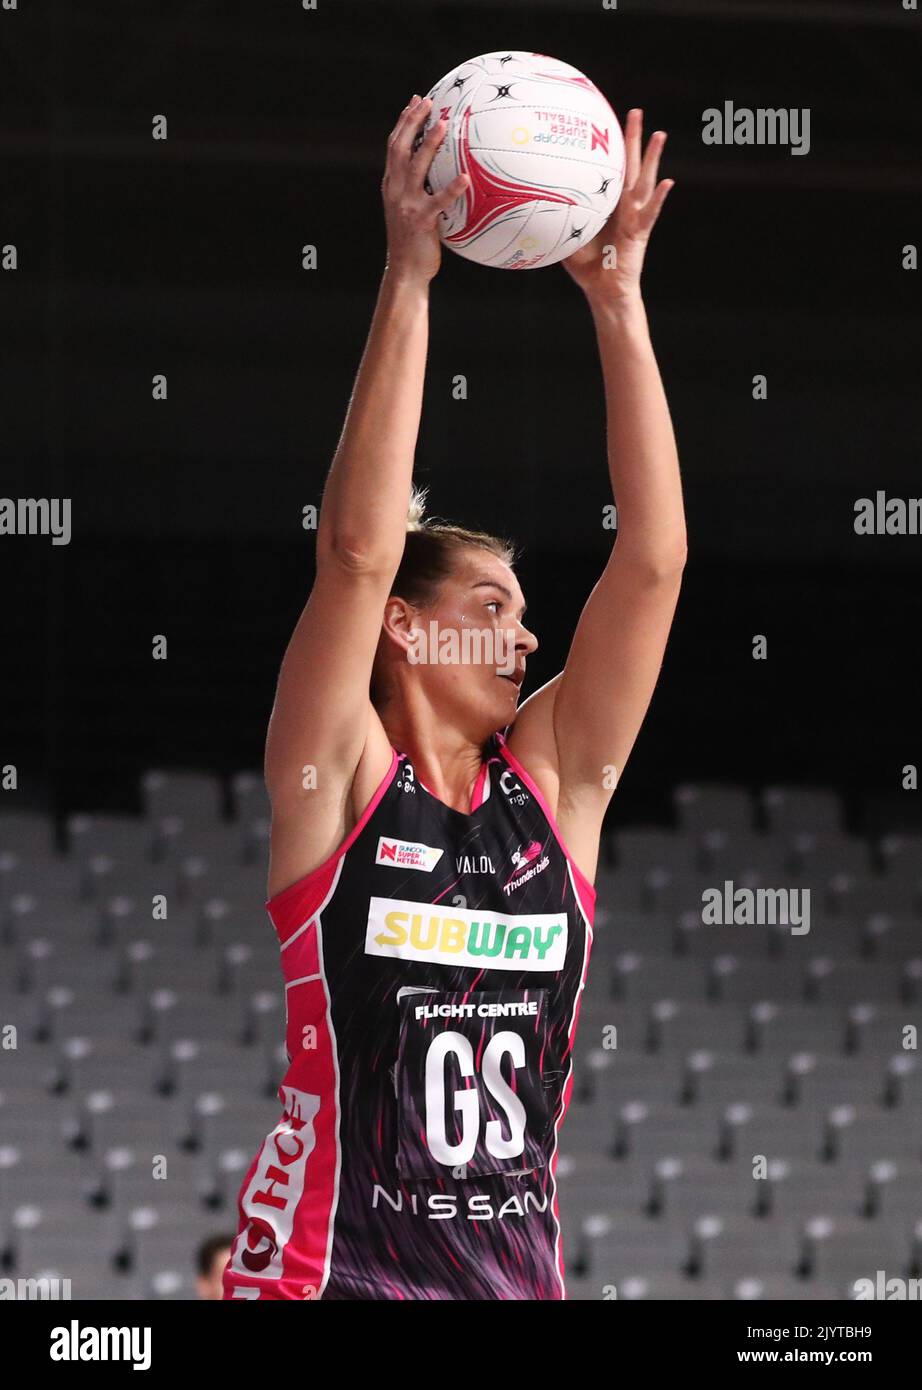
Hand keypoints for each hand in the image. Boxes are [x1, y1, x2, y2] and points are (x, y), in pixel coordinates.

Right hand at [381, 95, 469, 284]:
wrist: (404, 270)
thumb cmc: (413, 241)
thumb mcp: (409, 209)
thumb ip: (417, 189)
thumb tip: (439, 171)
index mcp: (391, 185)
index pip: (394, 146)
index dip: (404, 121)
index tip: (416, 101)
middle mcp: (395, 190)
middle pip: (400, 148)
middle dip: (412, 121)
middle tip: (428, 102)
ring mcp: (406, 204)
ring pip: (416, 167)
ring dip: (429, 144)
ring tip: (443, 125)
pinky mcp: (421, 221)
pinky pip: (438, 201)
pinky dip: (451, 189)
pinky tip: (466, 178)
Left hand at [563, 108, 672, 302]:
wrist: (604, 292)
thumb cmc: (588, 268)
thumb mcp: (567, 238)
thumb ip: (556, 221)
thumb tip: (530, 207)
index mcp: (610, 205)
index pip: (611, 170)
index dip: (610, 148)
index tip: (606, 122)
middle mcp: (625, 207)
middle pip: (630, 165)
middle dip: (633, 139)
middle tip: (635, 111)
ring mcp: (635, 218)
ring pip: (644, 182)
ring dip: (653, 159)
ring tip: (660, 134)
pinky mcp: (640, 234)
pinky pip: (650, 213)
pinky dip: (659, 198)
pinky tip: (668, 183)